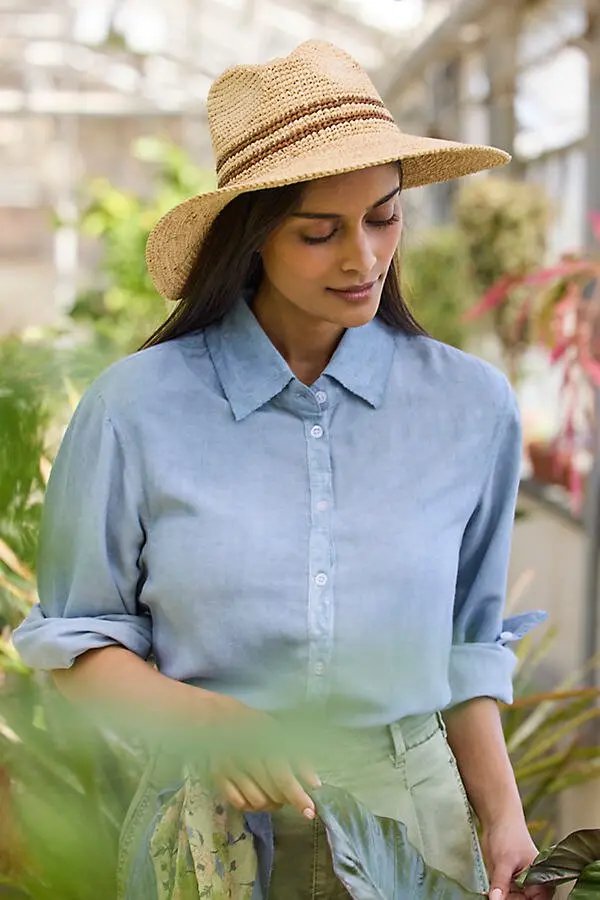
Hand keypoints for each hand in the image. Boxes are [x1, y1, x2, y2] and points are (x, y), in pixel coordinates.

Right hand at [209, 697, 320, 819]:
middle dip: (286, 799)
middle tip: (292, 796)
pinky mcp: (217, 777)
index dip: (297, 796)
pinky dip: (251, 806)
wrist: (218, 717)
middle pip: (270, 792)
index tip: (310, 811)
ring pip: (255, 801)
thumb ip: (298, 758)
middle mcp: (246, 757)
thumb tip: (314, 784)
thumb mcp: (279, 734)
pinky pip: (237, 802)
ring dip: (270, 805)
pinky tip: (257, 798)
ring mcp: (230, 769)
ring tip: (276, 797)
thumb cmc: (254, 726)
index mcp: (264, 743)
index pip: (283, 777)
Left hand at [482, 818, 553, 899]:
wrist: (497, 821)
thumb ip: (501, 883)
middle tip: (497, 894)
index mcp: (543, 883)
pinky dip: (497, 896)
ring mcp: (521, 887)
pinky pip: (504, 896)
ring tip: (495, 887)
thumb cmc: (508, 835)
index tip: (508, 898)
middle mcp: (535, 887)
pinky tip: (490, 891)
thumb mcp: (504, 861)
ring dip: (501, 898)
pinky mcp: (509, 884)